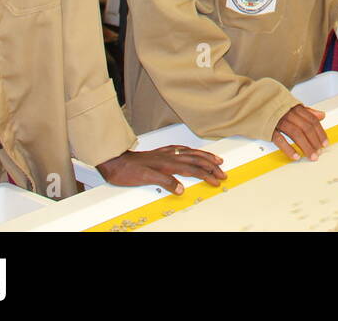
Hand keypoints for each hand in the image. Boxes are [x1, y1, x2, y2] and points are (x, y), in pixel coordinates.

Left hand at [96, 146, 226, 194]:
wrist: (115, 161)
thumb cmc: (128, 171)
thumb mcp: (146, 179)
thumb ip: (165, 182)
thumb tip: (181, 188)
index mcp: (168, 163)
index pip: (193, 169)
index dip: (207, 175)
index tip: (217, 181)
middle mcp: (170, 156)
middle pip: (197, 160)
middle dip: (212, 166)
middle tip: (223, 173)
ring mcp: (166, 153)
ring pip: (192, 153)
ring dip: (206, 157)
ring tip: (217, 160)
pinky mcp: (161, 152)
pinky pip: (183, 149)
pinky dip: (192, 151)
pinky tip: (193, 152)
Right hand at [273, 104, 327, 160]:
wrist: (251, 102)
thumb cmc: (272, 105)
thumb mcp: (290, 105)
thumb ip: (306, 111)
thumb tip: (321, 115)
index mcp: (294, 107)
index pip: (312, 120)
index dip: (320, 132)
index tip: (325, 143)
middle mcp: (288, 113)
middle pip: (306, 127)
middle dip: (314, 141)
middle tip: (319, 152)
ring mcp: (278, 120)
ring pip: (296, 133)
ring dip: (306, 146)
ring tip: (311, 156)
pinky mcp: (268, 128)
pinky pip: (280, 139)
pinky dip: (288, 148)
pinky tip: (295, 155)